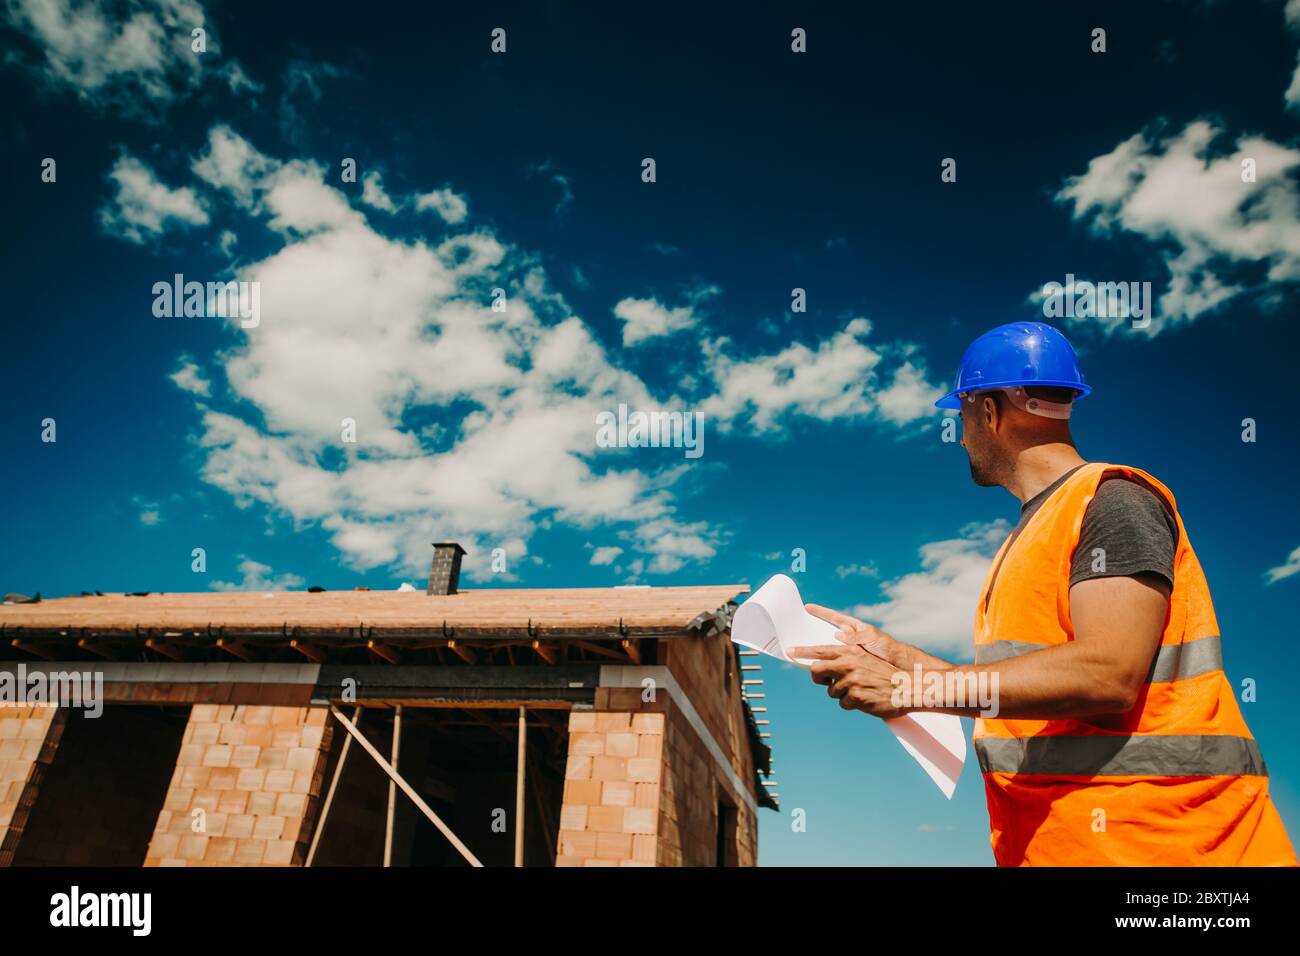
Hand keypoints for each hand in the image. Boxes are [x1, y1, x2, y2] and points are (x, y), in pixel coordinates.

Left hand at [787, 643, 908, 718]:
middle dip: (817, 678)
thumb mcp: (865, 659)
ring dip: (841, 694)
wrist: (907, 687)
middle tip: (825, 682)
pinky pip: (843, 703)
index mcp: (851, 652)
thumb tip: (824, 666)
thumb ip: (846, 660)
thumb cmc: (885, 675)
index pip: (821, 650)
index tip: (790, 651)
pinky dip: (851, 704)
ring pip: (831, 691)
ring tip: (859, 691)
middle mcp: (849, 663)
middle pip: (816, 670)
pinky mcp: (856, 696)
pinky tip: (864, 700)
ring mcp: (852, 680)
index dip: (803, 652)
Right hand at [805, 604, 901, 665]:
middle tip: (799, 637)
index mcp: (853, 628)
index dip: (820, 612)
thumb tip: (838, 634)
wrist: (897, 666)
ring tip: (808, 657)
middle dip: (813, 637)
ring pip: (828, 652)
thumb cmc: (887, 648)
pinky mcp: (850, 667)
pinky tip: (821, 672)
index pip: (834, 617)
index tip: (807, 607)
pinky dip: (827, 668)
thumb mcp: (872, 637)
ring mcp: (848, 653)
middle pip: (826, 636)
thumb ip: (855, 635)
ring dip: (819, 656)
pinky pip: (834, 666)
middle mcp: (848, 640)